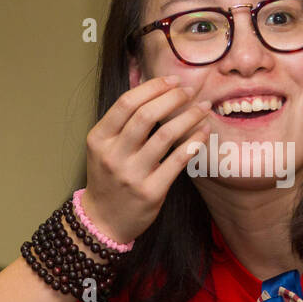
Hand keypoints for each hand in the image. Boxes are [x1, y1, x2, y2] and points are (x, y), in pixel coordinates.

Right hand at [81, 75, 210, 243]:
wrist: (103, 221)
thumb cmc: (108, 178)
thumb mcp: (103, 147)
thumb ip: (122, 122)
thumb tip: (153, 89)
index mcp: (99, 138)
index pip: (126, 103)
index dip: (152, 87)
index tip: (172, 80)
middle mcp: (113, 155)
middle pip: (146, 116)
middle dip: (173, 98)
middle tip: (190, 91)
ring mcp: (132, 175)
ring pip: (165, 136)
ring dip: (189, 117)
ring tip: (203, 108)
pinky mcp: (151, 191)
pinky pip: (178, 161)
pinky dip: (193, 142)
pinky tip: (203, 131)